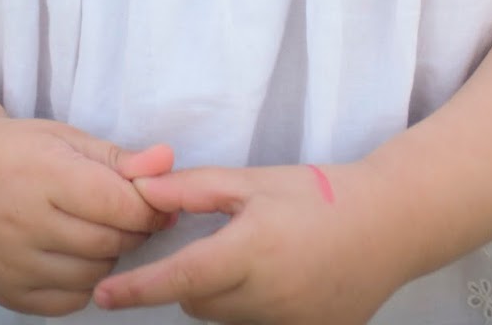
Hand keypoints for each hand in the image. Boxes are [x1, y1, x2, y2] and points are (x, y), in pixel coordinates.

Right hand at [0, 115, 177, 315]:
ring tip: (100, 231)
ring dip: (109, 257)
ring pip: (92, 276)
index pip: (115, 205)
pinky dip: (85, 282)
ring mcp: (10, 263)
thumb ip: (121, 157)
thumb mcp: (70, 138)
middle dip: (133, 231)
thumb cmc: (23, 150)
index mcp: (42, 175)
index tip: (158, 201)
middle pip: (107, 243)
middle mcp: (21, 223)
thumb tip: (168, 161)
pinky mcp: (5, 291)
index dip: (149, 207)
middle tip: (132, 215)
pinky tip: (76, 255)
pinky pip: (68, 301)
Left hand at [91, 158, 401, 322]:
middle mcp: (265, 299)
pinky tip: (284, 278)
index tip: (102, 297)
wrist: (389, 224)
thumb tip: (142, 191)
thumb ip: (195, 188)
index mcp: (250, 252)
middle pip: (197, 301)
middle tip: (225, 239)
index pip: (179, 278)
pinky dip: (255, 307)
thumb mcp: (255, 181)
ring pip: (225, 318)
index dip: (137, 290)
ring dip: (225, 292)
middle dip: (195, 275)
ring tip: (263, 254)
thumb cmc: (320, 193)